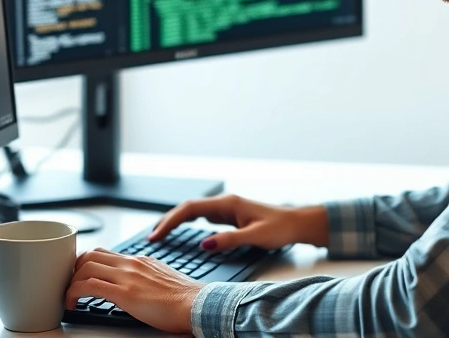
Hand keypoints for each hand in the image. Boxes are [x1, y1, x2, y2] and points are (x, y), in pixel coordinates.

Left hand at [65, 248, 202, 333]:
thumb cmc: (185, 297)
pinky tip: (73, 304)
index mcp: (140, 260)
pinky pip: (89, 286)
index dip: (86, 262)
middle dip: (75, 269)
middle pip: (90, 255)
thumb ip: (148, 276)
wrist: (197, 303)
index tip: (80, 275)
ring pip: (85, 267)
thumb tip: (140, 284)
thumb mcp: (163, 278)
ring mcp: (127, 276)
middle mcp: (131, 263)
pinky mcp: (125, 293)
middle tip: (71, 285)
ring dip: (71, 281)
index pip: (105, 253)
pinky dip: (74, 293)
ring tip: (70, 296)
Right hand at [148, 194, 328, 250]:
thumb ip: (229, 240)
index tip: (156, 235)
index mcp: (227, 204)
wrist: (297, 223)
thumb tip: (204, 244)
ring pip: (192, 212)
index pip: (190, 209)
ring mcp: (225, 209)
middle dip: (167, 221)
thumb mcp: (255, 237)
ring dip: (175, 222)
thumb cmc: (280, 227)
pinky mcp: (229, 217)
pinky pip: (201, 218)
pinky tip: (180, 233)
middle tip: (151, 238)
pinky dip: (186, 224)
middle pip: (187, 209)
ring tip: (158, 236)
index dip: (171, 221)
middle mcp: (223, 203)